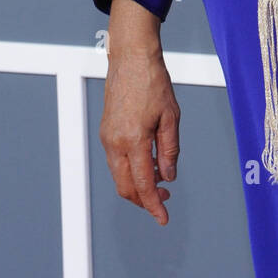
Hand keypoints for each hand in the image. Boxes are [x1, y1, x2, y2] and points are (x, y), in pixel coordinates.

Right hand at [100, 0, 179, 226]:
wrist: (131, 59)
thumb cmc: (153, 83)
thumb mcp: (171, 117)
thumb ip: (169, 150)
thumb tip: (168, 176)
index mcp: (133, 140)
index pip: (143, 184)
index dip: (153, 205)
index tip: (163, 218)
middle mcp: (115, 143)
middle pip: (125, 187)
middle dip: (144, 200)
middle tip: (165, 199)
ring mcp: (107, 138)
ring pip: (119, 175)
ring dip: (138, 184)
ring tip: (161, 180)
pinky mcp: (106, 132)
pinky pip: (117, 161)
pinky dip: (131, 170)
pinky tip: (149, 164)